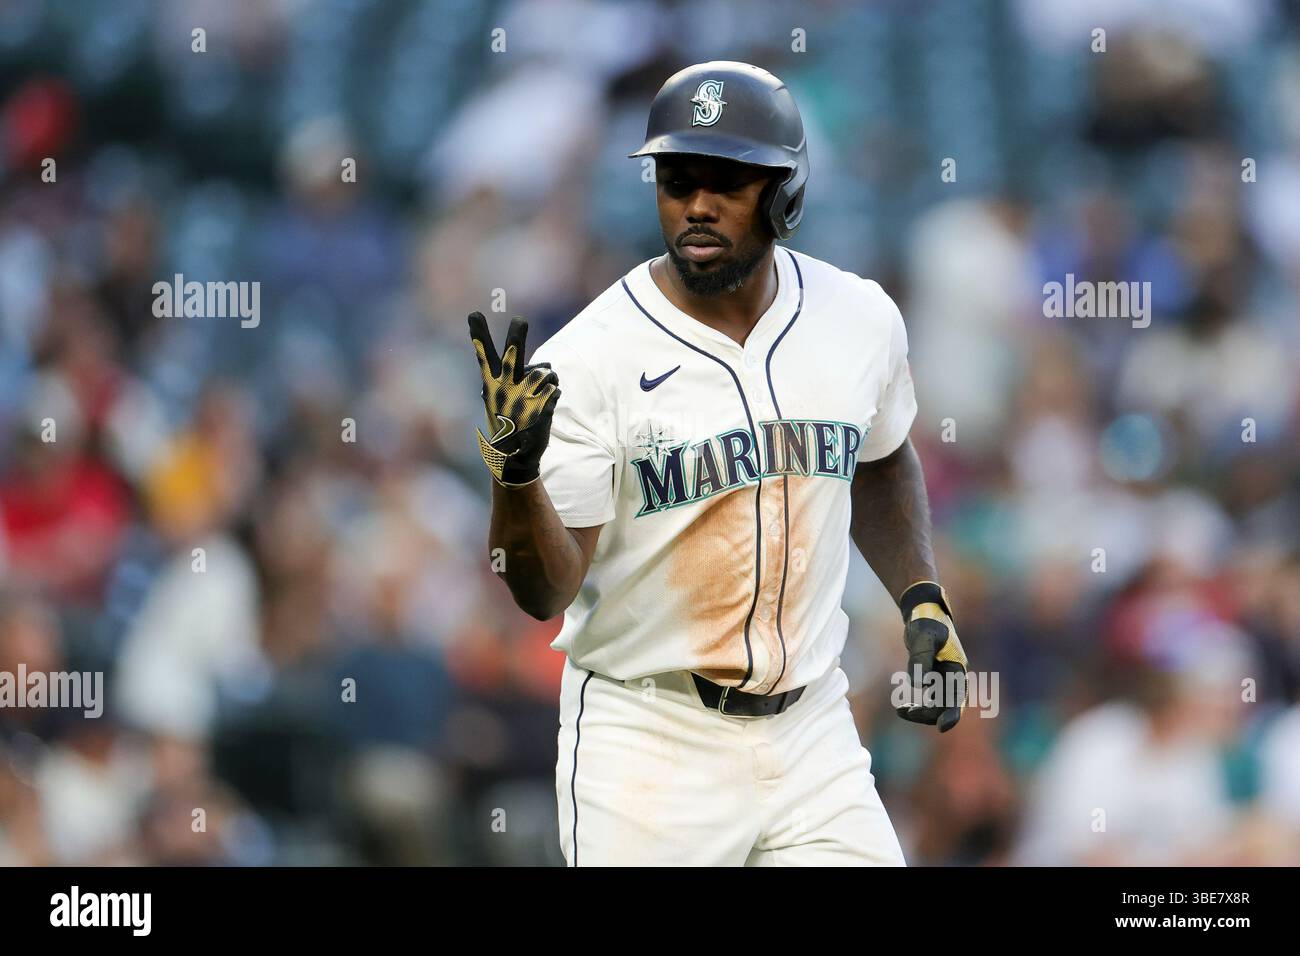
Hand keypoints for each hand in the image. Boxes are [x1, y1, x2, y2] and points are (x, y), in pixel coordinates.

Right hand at [467, 312, 559, 485]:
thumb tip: (541, 363)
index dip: (479, 335)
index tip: (474, 315)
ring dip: (548, 379)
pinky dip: (553, 396)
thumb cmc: (505, 420)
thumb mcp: (495, 397)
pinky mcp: (542, 406)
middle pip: (513, 354)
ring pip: (546, 371)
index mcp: (491, 384)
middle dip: (516, 335)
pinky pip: (556, 389)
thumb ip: (507, 375)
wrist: (514, 455)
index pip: (484, 355)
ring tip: (538, 395)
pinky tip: (543, 409)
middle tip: (519, 320)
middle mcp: (505, 388)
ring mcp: (524, 397)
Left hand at [895, 581, 967, 732]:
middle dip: (928, 714)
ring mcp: (944, 678)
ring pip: (938, 705)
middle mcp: (953, 676)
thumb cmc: (926, 622)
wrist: (923, 611)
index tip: (942, 728)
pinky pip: (930, 699)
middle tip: (905, 712)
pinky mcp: (934, 677)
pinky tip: (903, 707)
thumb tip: (919, 685)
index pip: (958, 697)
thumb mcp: (923, 638)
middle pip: (946, 706)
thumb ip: (921, 660)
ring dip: (922, 711)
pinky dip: (919, 705)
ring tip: (901, 711)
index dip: (952, 714)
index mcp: (956, 668)